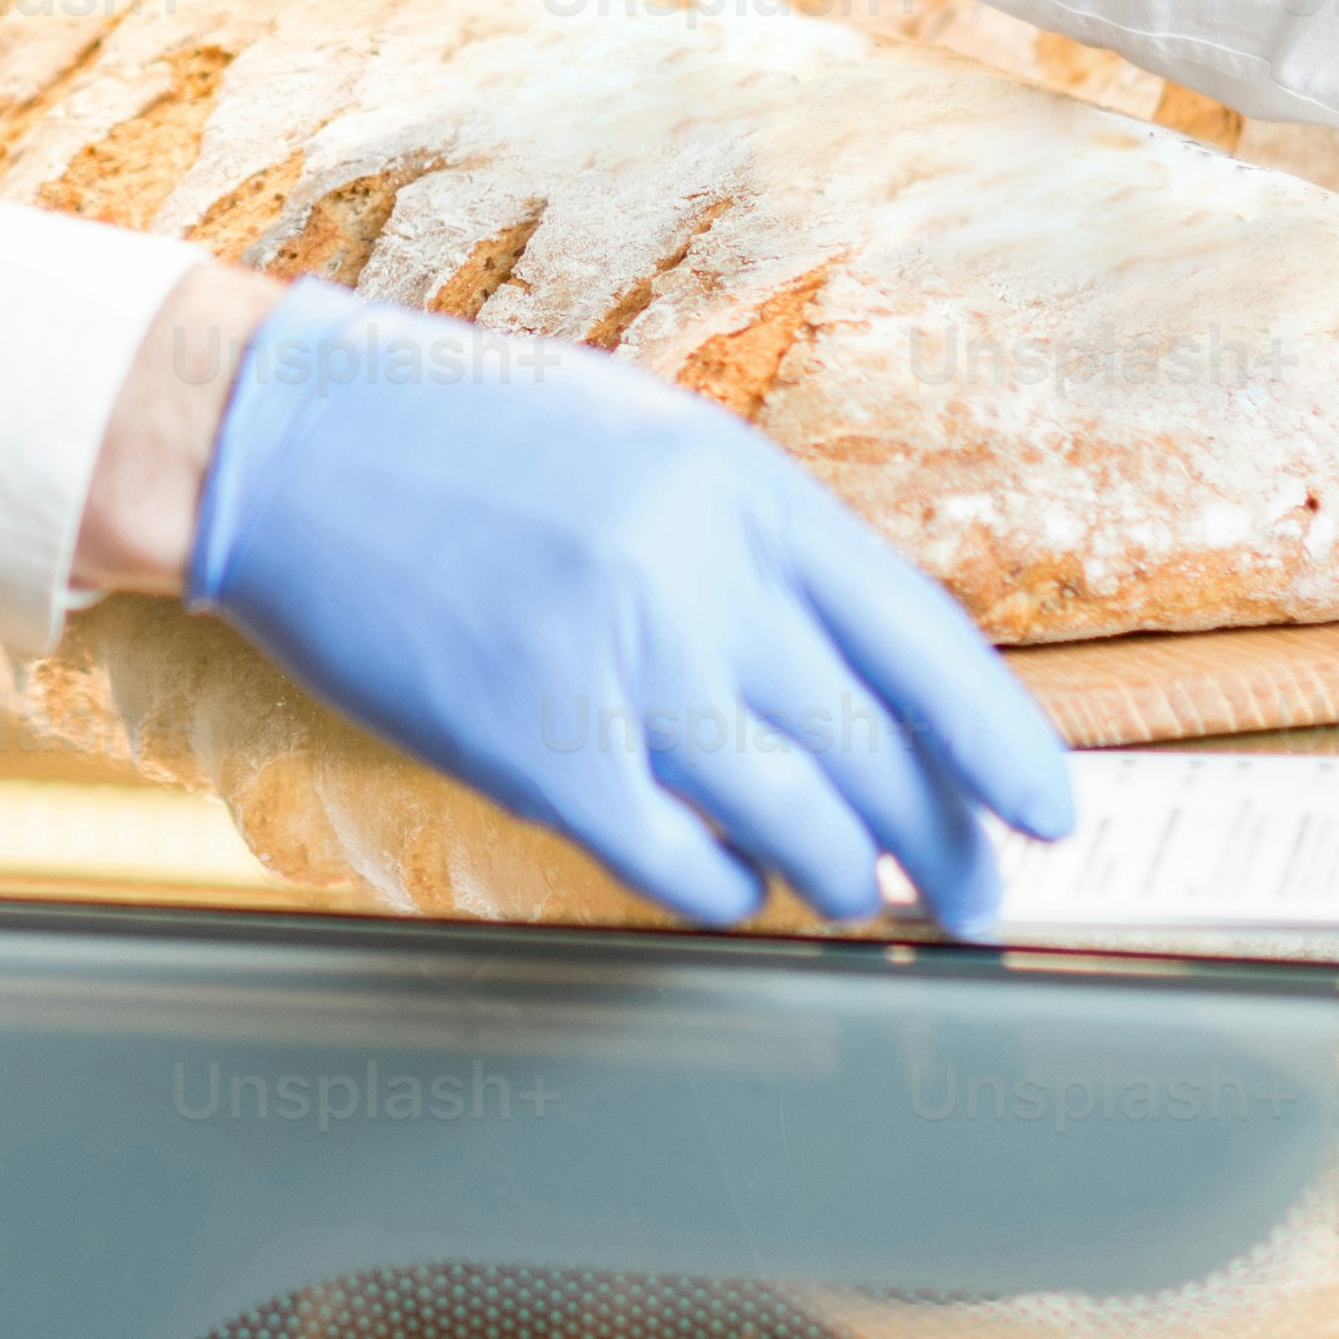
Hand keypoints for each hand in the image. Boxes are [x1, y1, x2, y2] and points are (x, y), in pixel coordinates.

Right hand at [183, 288, 1087, 931]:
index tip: (1049, 816)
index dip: (1006, 748)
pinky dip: (722, 889)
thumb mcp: (655, 445)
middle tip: (970, 897)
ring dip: (842, 878)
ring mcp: (619, 666)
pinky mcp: (535, 747)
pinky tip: (729, 887)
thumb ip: (764, 550)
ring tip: (851, 893)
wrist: (290, 443)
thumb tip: (873, 678)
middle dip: (945, 847)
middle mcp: (702, 577)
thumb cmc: (473, 440)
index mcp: (747, 490)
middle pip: (880, 753)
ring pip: (798, 825)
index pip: (928, 645)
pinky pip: (675, 859)